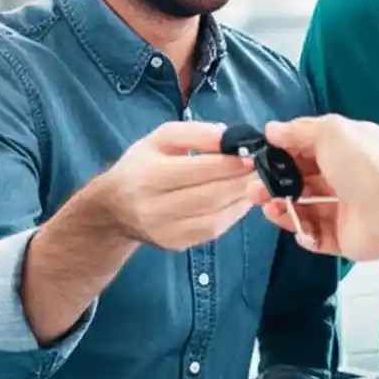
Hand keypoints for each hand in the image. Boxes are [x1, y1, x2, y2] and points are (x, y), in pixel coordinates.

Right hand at [92, 121, 256, 250]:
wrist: (114, 208)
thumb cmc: (142, 165)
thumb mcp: (161, 138)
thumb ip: (195, 133)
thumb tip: (230, 137)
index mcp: (150, 175)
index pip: (197, 170)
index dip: (230, 164)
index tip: (253, 155)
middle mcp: (154, 207)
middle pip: (209, 196)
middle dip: (241, 183)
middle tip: (264, 170)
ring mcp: (165, 230)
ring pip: (214, 217)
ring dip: (241, 200)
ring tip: (257, 184)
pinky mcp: (175, 244)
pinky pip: (212, 230)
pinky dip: (232, 215)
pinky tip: (241, 200)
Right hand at [245, 115, 378, 261]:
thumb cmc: (361, 165)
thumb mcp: (330, 132)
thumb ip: (299, 130)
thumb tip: (271, 130)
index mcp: (349, 148)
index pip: (310, 147)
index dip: (284, 150)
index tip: (260, 156)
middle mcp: (347, 177)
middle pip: (304, 179)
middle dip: (277, 181)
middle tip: (254, 187)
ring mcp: (346, 208)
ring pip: (306, 207)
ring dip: (282, 206)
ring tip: (265, 206)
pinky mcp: (344, 236)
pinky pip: (316, 234)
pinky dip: (300, 229)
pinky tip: (290, 223)